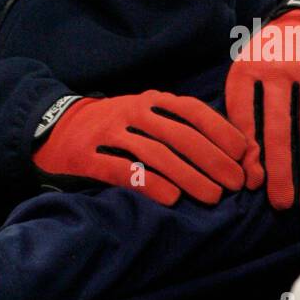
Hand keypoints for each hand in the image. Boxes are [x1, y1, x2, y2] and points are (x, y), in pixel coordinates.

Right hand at [31, 91, 246, 206]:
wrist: (56, 126)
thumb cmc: (117, 125)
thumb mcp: (147, 115)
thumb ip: (182, 126)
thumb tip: (235, 150)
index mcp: (150, 100)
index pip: (191, 110)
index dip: (220, 131)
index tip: (243, 155)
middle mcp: (131, 112)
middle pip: (178, 135)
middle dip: (212, 159)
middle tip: (234, 183)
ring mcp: (108, 133)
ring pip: (154, 153)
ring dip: (188, 175)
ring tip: (212, 196)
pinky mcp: (87, 156)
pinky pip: (122, 170)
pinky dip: (149, 184)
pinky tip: (171, 199)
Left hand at [225, 3, 299, 211]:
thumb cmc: (278, 49)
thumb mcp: (251, 64)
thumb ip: (245, 104)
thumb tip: (245, 160)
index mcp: (249, 69)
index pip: (244, 118)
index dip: (249, 154)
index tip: (253, 185)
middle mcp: (279, 71)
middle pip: (279, 132)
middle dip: (281, 174)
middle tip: (283, 206)